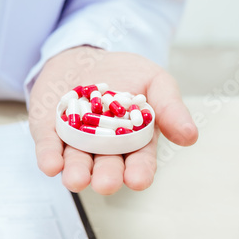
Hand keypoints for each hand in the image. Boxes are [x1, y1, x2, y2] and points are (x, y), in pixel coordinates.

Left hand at [28, 46, 197, 194]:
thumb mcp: (155, 81)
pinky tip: (51, 165)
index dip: (139, 171)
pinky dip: (49, 155)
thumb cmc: (124, 73)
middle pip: (106, 165)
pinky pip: (48, 146)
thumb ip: (170, 107)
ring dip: (76, 172)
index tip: (138, 179)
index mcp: (134, 141)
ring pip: (76, 161)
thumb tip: (191, 136)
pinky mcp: (48, 131)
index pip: (139, 161)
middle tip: (106, 183)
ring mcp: (74, 141)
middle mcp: (103, 148)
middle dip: (106, 175)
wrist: (84, 55)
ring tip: (76, 179)